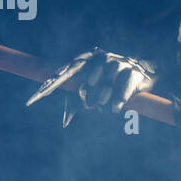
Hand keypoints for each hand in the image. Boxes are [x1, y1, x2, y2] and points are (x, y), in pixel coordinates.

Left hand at [25, 47, 156, 122]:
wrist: (144, 74)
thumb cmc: (112, 86)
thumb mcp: (93, 93)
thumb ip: (78, 103)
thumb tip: (64, 122)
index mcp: (88, 60)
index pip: (67, 70)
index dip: (53, 82)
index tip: (36, 97)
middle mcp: (102, 58)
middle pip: (90, 78)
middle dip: (91, 95)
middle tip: (92, 105)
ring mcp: (119, 62)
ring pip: (107, 83)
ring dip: (105, 98)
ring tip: (105, 107)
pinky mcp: (134, 72)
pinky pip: (124, 87)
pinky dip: (119, 99)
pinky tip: (116, 108)